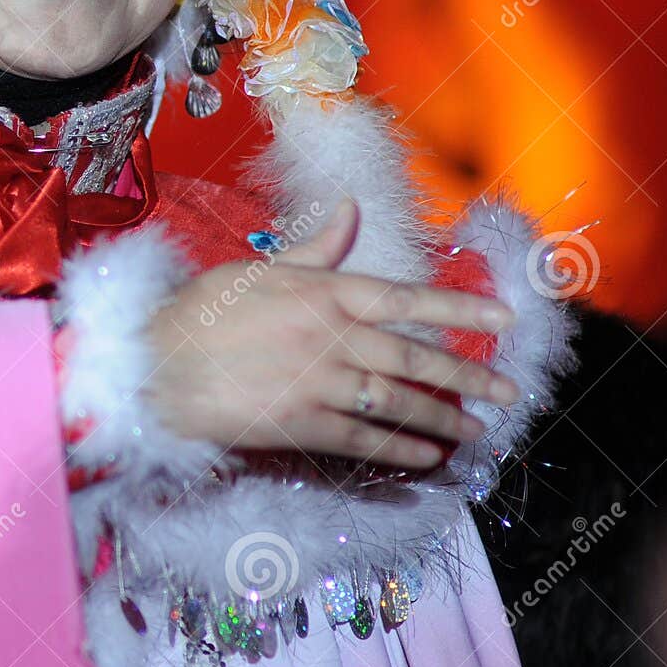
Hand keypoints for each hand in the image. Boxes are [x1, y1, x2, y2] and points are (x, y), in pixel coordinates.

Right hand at [147, 199, 520, 472]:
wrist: (157, 367)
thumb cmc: (203, 312)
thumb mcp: (260, 268)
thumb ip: (315, 248)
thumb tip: (350, 209)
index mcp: (323, 292)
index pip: (407, 299)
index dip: (460, 308)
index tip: (504, 317)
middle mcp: (331, 337)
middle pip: (414, 357)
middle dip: (468, 375)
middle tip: (509, 390)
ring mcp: (320, 384)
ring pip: (398, 402)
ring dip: (444, 418)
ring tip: (477, 430)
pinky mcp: (303, 425)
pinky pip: (366, 440)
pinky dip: (402, 449)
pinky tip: (429, 457)